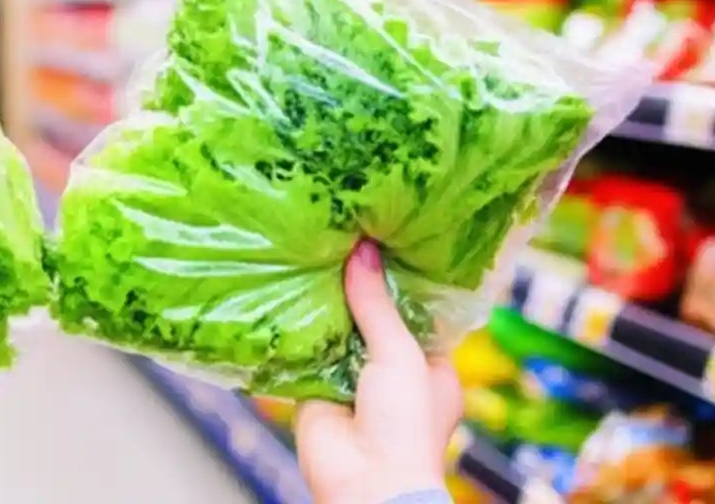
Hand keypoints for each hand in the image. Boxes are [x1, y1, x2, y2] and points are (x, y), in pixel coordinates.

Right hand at [295, 242, 462, 503]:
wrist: (365, 483)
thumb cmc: (405, 426)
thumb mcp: (400, 354)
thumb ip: (377, 304)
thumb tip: (362, 252)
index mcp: (430, 363)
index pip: (414, 309)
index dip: (398, 276)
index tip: (382, 237)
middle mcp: (392, 368)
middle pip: (372, 315)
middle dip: (356, 284)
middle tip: (339, 235)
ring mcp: (352, 377)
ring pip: (336, 330)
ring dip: (324, 302)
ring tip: (308, 251)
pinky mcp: (316, 387)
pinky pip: (305, 350)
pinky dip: (296, 327)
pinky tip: (284, 290)